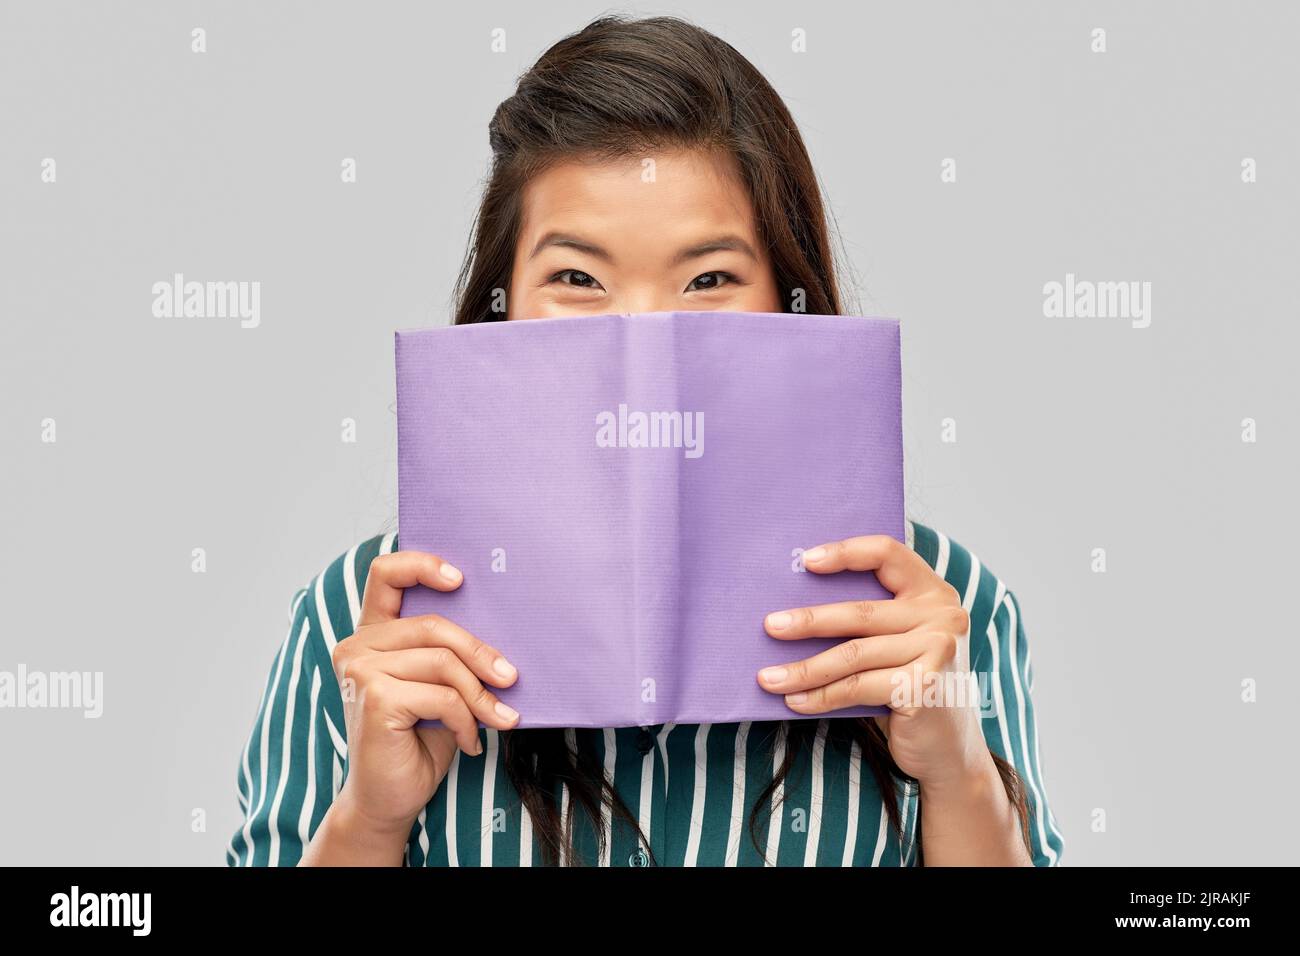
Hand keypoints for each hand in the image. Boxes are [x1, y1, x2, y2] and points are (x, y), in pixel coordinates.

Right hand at [329, 551, 520, 838]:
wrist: (390, 798)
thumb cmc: (419, 740)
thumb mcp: (438, 685)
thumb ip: (449, 652)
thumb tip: (504, 629)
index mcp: (372, 634)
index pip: (385, 573)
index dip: (422, 565)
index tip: (461, 579)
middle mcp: (357, 647)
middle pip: (433, 625)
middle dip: (480, 653)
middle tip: (512, 679)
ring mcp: (360, 672)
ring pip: (443, 662)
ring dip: (480, 696)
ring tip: (499, 719)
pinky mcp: (375, 699)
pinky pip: (442, 696)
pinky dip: (467, 721)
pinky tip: (470, 741)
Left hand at [756, 535, 992, 790]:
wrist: (948, 749)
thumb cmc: (910, 687)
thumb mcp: (898, 643)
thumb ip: (871, 620)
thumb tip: (792, 611)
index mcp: (934, 592)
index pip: (887, 553)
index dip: (845, 553)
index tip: (806, 561)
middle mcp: (943, 616)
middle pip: (862, 612)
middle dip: (809, 621)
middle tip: (770, 626)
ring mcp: (938, 651)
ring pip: (854, 654)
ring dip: (804, 668)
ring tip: (768, 677)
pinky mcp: (925, 688)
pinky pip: (858, 687)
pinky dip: (821, 696)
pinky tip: (795, 702)